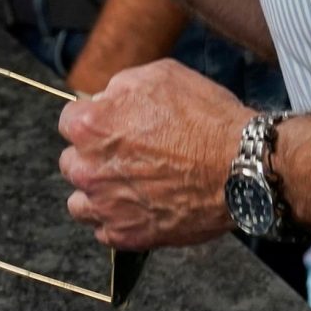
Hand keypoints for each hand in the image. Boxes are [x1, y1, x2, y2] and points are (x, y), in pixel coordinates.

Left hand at [57, 59, 247, 249]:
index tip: (113, 124)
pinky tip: (139, 207)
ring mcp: (107, 206)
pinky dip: (118, 221)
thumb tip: (105, 100)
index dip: (95, 120)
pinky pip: (104, 231)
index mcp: (91, 126)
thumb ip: (120, 88)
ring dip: (98, 193)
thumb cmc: (205, 119)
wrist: (241, 166)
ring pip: (80, 202)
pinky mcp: (128, 235)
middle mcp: (89, 169)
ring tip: (127, 186)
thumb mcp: (159, 76)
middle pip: (72, 163)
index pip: (69, 122)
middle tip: (126, 155)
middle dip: (93, 157)